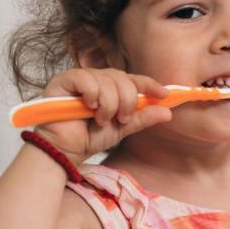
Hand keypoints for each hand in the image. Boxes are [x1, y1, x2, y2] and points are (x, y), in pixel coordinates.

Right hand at [32, 68, 171, 162]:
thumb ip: (141, 118)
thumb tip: (167, 112)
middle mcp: (95, 79)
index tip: (164, 95)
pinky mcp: (62, 81)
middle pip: (121, 77)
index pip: (132, 79)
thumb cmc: (89, 138)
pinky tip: (90, 107)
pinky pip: (84, 78)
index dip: (149, 84)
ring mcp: (79, 78)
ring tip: (101, 120)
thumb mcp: (122, 128)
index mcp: (110, 88)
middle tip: (121, 119)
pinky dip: (92, 93)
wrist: (65, 151)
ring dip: (109, 102)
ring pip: (105, 79)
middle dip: (127, 99)